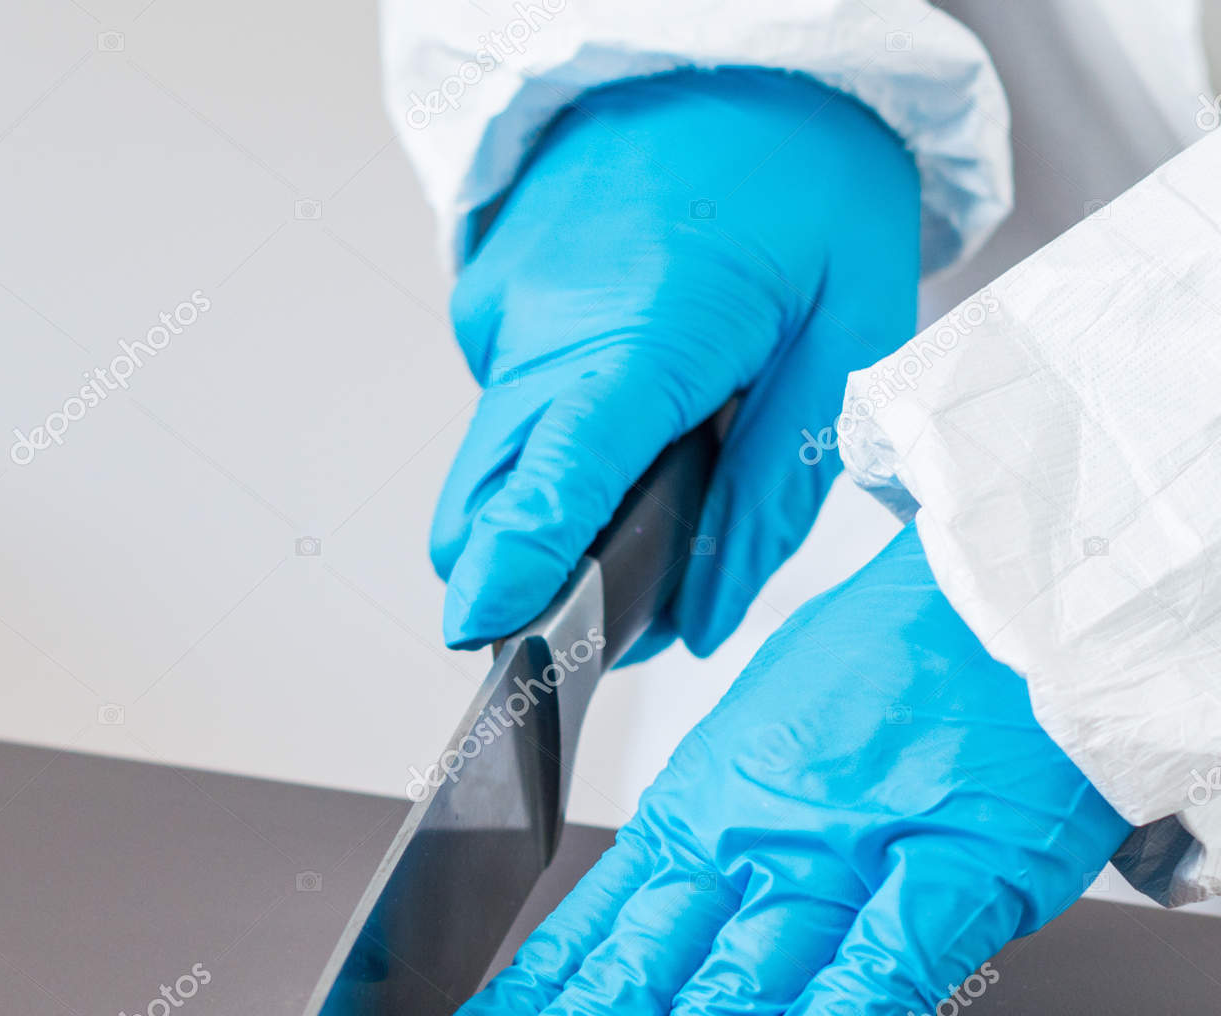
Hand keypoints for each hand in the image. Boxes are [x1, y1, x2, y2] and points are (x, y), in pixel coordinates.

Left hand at [368, 524, 1129, 1015]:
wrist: (1024, 585)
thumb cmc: (900, 661)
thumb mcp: (762, 750)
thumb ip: (701, 860)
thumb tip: (631, 951)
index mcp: (697, 816)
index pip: (575, 952)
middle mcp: (746, 845)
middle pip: (618, 994)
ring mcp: (842, 864)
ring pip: (711, 1003)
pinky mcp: (947, 879)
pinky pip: (861, 990)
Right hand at [432, 66, 919, 655]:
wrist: (735, 33)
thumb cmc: (802, 162)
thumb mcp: (844, 329)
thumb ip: (773, 491)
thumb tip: (707, 614)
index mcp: (643, 331)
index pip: (556, 478)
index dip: (517, 570)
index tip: (486, 641)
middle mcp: (543, 324)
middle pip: (487, 500)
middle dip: (535, 565)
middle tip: (630, 571)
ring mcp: (501, 309)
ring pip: (495, 464)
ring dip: (554, 496)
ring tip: (660, 437)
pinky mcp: (486, 298)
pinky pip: (504, 407)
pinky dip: (557, 429)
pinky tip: (630, 377)